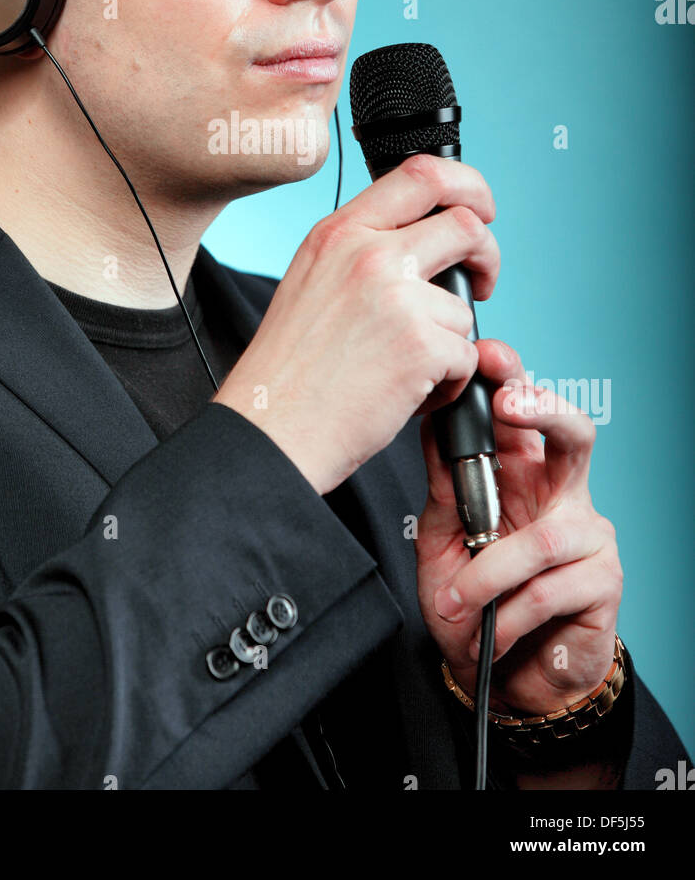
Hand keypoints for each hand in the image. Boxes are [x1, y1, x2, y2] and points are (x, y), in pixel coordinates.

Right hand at [216, 155, 499, 494]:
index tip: (479, 212)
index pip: (420, 174)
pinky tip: (409, 395)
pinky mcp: (419, 343)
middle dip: (488, 253)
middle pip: (465, 224)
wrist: (270, 429)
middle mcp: (367, 253)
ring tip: (408, 371)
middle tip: (484, 284)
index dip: (467, 186)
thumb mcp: (312, 281)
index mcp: (338, 232)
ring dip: (451, 344)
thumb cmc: (288, 371)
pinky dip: (448, 383)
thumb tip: (424, 244)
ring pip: (465, 307)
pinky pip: (466, 355)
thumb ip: (361, 251)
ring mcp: (396, 296)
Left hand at [415, 340, 622, 716]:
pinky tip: (489, 633)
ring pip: (541, 539)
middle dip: (543, 410)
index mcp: (524, 472)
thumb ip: (443, 484)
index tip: (487, 357)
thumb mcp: (443, 534)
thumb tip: (429, 422)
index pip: (527, 412)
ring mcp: (588, 536)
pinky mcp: (603, 582)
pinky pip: (547, 590)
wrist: (504, 676)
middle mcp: (562, 493)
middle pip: (574, 434)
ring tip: (455, 603)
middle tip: (506, 406)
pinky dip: (506, 614)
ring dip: (486, 576)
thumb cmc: (475, 600)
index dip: (513, 380)